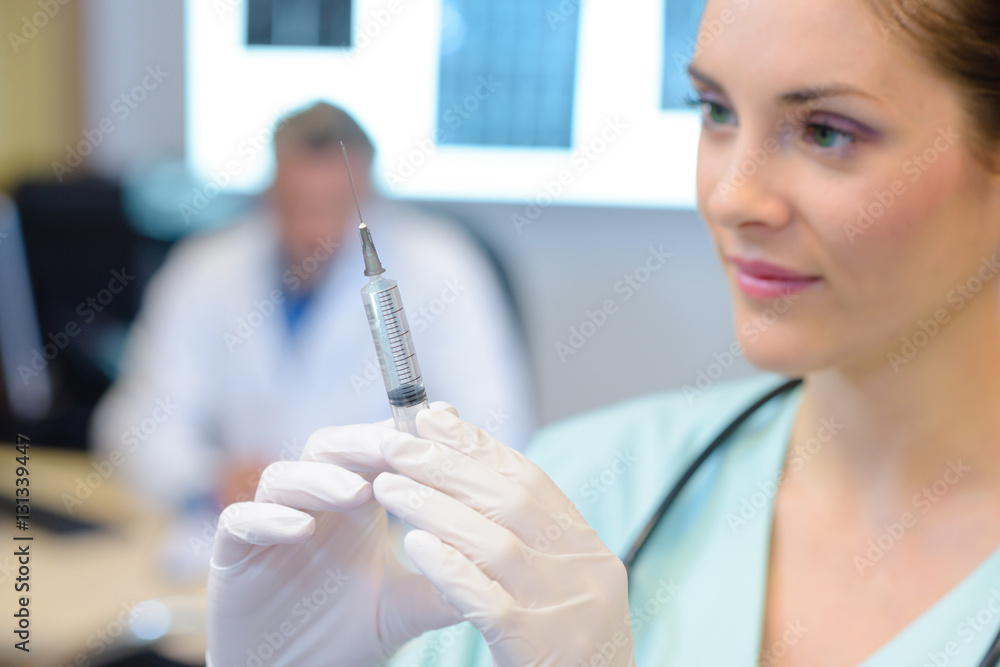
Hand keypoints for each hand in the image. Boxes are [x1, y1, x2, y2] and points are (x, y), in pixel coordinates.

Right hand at [205, 413, 461, 666]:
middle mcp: (312, 506)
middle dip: (362, 443)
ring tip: (356, 493)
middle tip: (395, 448)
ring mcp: (270, 525)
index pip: (374, 452)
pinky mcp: (234, 553)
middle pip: (328, 448)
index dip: (402, 436)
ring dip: (320, 479)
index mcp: (354, 507)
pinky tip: (301, 529)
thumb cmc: (345, 637)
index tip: (438, 427)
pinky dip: (269, 519)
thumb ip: (443, 579)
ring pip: (284, 476)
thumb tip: (501, 560)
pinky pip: (242, 521)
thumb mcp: (404, 608)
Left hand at [373, 407, 634, 666]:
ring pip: (495, 543)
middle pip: (511, 501)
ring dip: (435, 508)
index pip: (531, 481)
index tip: (433, 420)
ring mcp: (564, 613)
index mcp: (590, 553)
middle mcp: (586, 574)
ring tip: (388, 487)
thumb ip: (529, 540)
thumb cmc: (563, 657)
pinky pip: (487, 601)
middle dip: (446, 466)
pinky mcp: (538, 650)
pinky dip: (449, 568)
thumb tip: (474, 475)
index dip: (478, 446)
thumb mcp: (562, 591)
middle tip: (396, 444)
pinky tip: (414, 546)